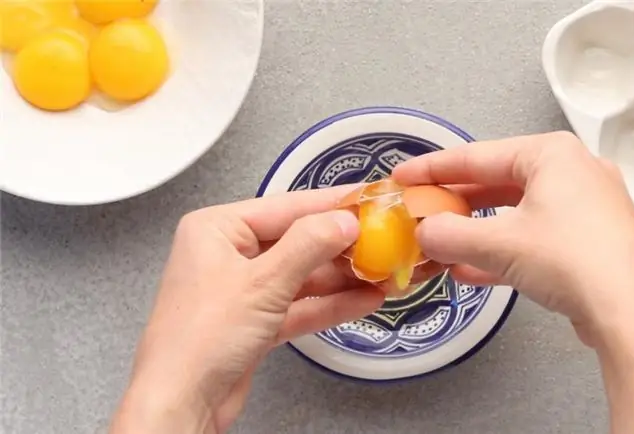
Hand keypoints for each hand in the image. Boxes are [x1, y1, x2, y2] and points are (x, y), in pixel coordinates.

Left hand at [110, 186, 384, 433]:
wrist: (181, 403)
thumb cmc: (202, 338)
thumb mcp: (263, 284)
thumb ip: (308, 246)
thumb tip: (345, 220)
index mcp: (217, 229)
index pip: (285, 207)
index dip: (330, 204)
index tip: (368, 199)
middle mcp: (228, 254)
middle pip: (296, 241)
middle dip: (341, 246)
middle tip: (384, 241)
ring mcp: (242, 289)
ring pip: (301, 275)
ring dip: (342, 277)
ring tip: (383, 272)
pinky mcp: (255, 322)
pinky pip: (298, 304)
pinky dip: (329, 304)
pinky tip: (364, 300)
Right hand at [392, 132, 633, 343]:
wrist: (633, 312)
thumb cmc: (571, 259)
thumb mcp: (498, 244)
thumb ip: (450, 234)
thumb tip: (424, 232)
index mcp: (552, 154)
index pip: (478, 155)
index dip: (434, 168)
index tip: (403, 177)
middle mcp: (574, 171)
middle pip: (498, 183)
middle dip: (456, 204)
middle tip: (421, 213)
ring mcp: (588, 208)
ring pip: (517, 214)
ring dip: (477, 232)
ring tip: (441, 246)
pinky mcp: (593, 242)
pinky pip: (536, 239)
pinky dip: (504, 251)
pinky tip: (472, 272)